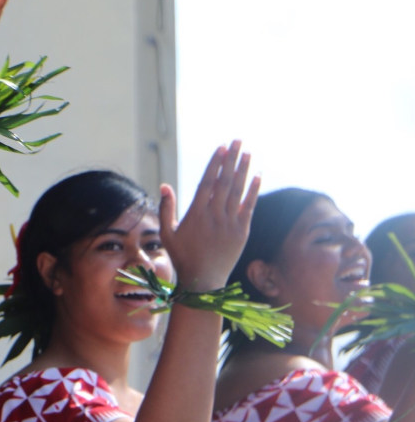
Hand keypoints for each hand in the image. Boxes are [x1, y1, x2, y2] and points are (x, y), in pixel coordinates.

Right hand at [162, 140, 259, 290]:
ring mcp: (230, 223)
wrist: (204, 281)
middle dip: (231, 159)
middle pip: (225, 182)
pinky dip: (253, 191)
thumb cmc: (182, 257)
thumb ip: (166, 208)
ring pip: (238, 191)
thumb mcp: (167, 233)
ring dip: (243, 169)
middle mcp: (215, 216)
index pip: (208, 183)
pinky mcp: (242, 232)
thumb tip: (165, 185)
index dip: (215, 164)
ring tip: (247, 152)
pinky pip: (249, 207)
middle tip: (237, 141)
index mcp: (196, 214)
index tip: (221, 148)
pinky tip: (257, 176)